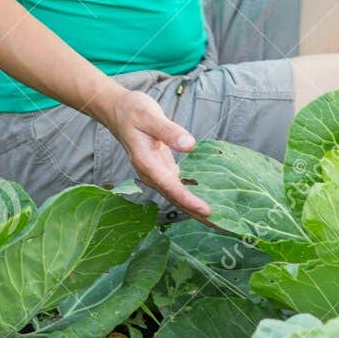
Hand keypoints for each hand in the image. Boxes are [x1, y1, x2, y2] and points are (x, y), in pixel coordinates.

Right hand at [99, 89, 210, 219]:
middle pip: (175, 199)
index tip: (207, 211)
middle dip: (197, 214)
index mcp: (146, 163)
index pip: (170, 186)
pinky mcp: (162, 169)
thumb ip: (168, 131)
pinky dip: (192, 196)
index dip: (188, 200)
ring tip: (219, 221)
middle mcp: (150, 173)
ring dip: (196, 209)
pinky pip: (178, 187)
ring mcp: (156, 173)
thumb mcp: (150, 117)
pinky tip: (207, 201)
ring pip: (177, 196)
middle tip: (221, 226)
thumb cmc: (132, 112)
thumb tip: (189, 145)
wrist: (117, 111)